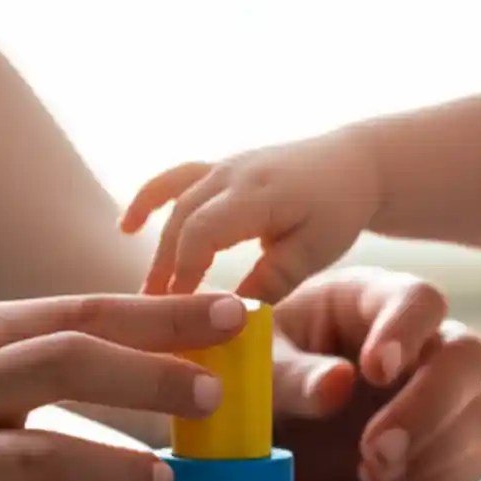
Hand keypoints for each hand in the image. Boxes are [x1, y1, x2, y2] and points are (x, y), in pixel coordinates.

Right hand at [0, 293, 247, 480]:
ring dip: (114, 470)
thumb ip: (38, 342)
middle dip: (148, 377)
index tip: (233, 314)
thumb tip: (143, 346)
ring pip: (39, 460)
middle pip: (65, 367)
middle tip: (211, 393)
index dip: (166, 315)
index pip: (85, 313)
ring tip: (167, 479)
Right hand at [118, 129, 381, 301]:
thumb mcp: (313, 252)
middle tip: (155, 315)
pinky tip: (127, 227)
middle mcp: (232, 173)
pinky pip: (175, 179)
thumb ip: (272, 280)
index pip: (201, 233)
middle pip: (181, 221)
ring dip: (156, 246)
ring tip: (146, 289)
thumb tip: (232, 316)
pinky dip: (149, 200)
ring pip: (173, 203)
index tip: (176, 312)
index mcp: (257, 194)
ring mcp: (222, 166)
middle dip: (165, 269)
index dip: (183, 273)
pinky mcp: (219, 168)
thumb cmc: (338, 211)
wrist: (354, 164)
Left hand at [266, 267, 480, 480]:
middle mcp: (420, 340)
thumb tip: (338, 384)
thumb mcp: (258, 370)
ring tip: (370, 474)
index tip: (377, 372)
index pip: (419, 297)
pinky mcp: (445, 439)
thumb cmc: (259, 376)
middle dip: (431, 405)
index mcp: (370, 300)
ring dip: (434, 451)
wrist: (265, 427)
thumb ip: (292, 374)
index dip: (409, 330)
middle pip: (468, 355)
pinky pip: (476, 459)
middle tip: (374, 448)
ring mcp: (441, 390)